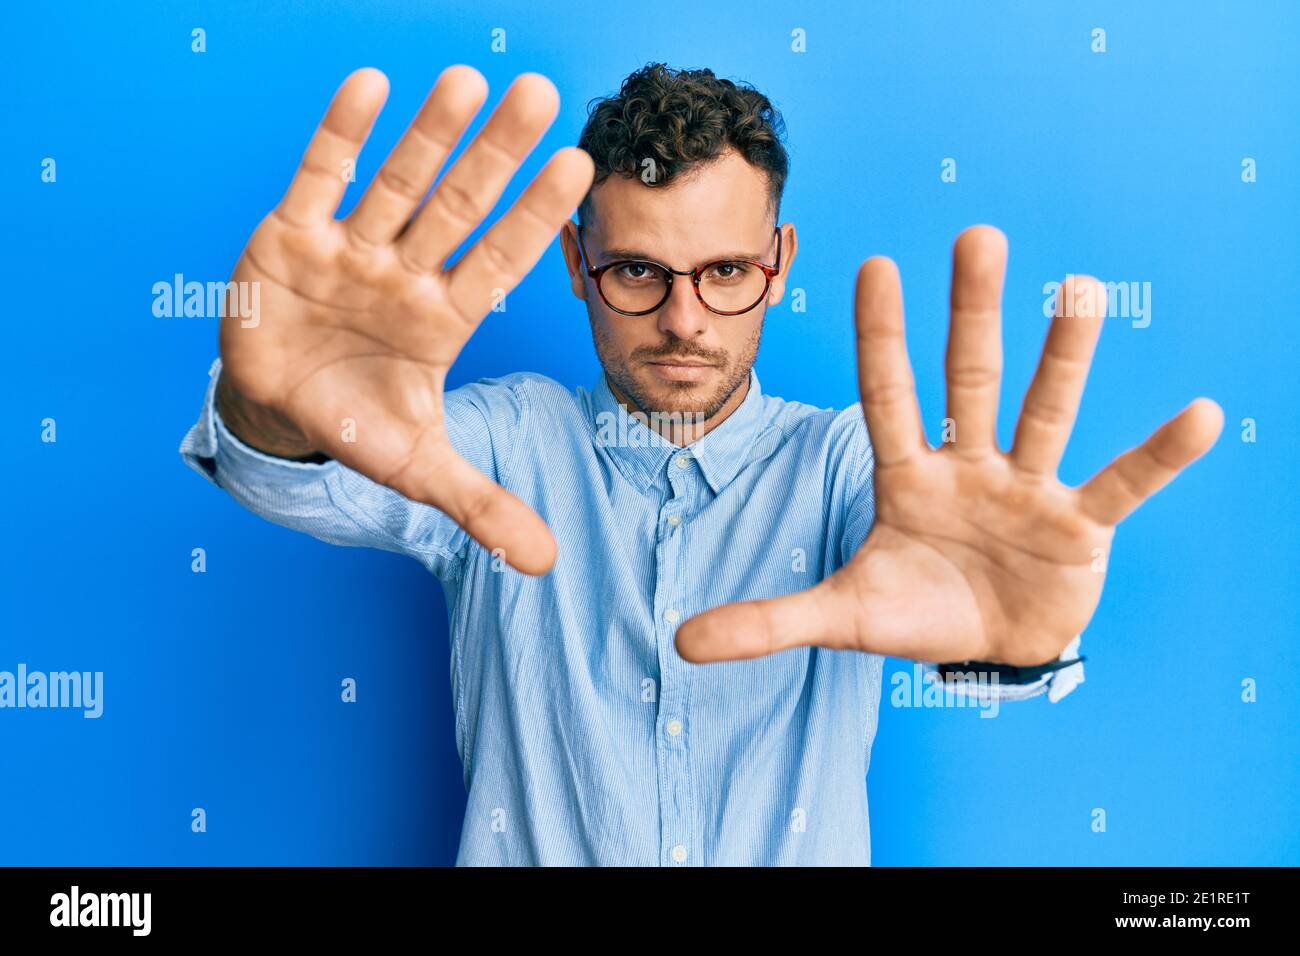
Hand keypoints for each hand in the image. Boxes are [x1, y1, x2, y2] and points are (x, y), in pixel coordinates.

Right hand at [216, 66, 593, 574]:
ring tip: (467, 77)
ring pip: (397, 183)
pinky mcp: (291, 236)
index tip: (582, 168)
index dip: (538, 218)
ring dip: (429, 134)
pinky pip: (319, 178)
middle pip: (459, 206)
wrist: (275, 410)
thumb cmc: (354, 425)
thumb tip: (547, 564)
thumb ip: (481, 506)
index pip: (500, 260)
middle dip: (498, 155)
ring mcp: (351, 250)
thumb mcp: (417, 469)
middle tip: (545, 93)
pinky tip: (371, 86)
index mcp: (442, 319)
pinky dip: (341, 136)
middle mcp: (406, 273)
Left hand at [675, 226, 1222, 665]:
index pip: (887, 396)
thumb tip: (677, 641)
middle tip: (977, 236)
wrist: (989, 649)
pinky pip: (1120, 484)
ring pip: (1045, 411)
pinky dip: (1156, 457)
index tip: (873, 264)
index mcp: (907, 476)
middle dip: (972, 314)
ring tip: (1082, 288)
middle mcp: (969, 465)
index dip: (881, 338)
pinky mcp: (1078, 527)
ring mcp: (1027, 490)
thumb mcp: (841, 616)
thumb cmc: (917, 612)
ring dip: (1065, 357)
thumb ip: (766, 620)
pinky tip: (1200, 415)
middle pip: (969, 379)